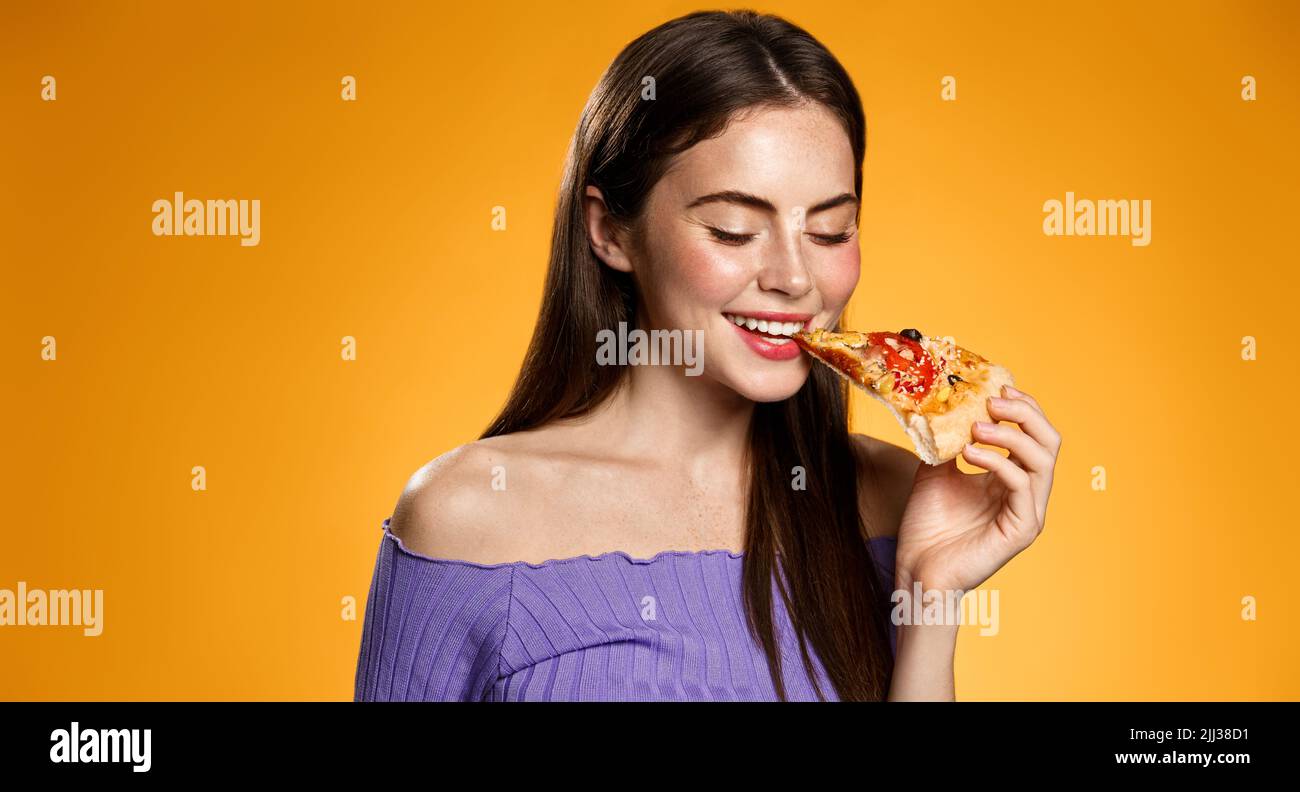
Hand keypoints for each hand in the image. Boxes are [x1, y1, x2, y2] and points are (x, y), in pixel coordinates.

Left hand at [894, 384, 1060, 593]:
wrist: (917, 570)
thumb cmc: (927, 526)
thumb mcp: (935, 470)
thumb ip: (948, 441)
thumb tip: (945, 405)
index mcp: (1012, 478)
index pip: (1034, 433)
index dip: (1022, 406)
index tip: (997, 386)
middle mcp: (1027, 493)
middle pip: (1049, 440)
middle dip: (1025, 412)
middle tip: (992, 399)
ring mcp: (1028, 512)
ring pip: (1042, 459)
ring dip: (1010, 434)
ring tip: (976, 426)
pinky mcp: (1022, 530)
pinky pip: (1021, 485)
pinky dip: (997, 462)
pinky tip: (969, 454)